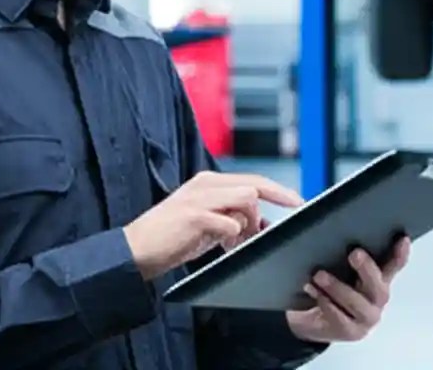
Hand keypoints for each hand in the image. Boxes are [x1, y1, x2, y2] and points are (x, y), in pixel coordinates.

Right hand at [123, 170, 302, 280]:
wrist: (134, 251)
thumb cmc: (171, 238)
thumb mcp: (207, 224)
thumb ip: (231, 219)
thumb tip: (261, 224)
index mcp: (209, 183)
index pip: (252, 180)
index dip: (278, 191)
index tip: (298, 202)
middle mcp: (205, 185)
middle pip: (254, 185)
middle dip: (277, 199)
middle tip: (292, 214)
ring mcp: (199, 198)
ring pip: (246, 199)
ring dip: (251, 223)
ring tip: (240, 242)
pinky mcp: (193, 216)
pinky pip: (228, 222)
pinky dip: (233, 235)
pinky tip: (226, 247)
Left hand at [286, 236, 410, 343]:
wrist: (313, 319)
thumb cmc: (330, 288)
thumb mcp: (340, 267)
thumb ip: (344, 252)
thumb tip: (336, 225)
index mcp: (380, 278)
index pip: (395, 265)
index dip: (400, 253)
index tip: (402, 238)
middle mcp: (378, 298)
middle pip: (378, 285)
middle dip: (367, 268)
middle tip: (354, 253)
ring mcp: (367, 317)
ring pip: (357, 303)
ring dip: (337, 287)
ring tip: (319, 275)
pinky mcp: (351, 332)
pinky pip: (340, 318)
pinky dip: (326, 304)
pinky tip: (315, 292)